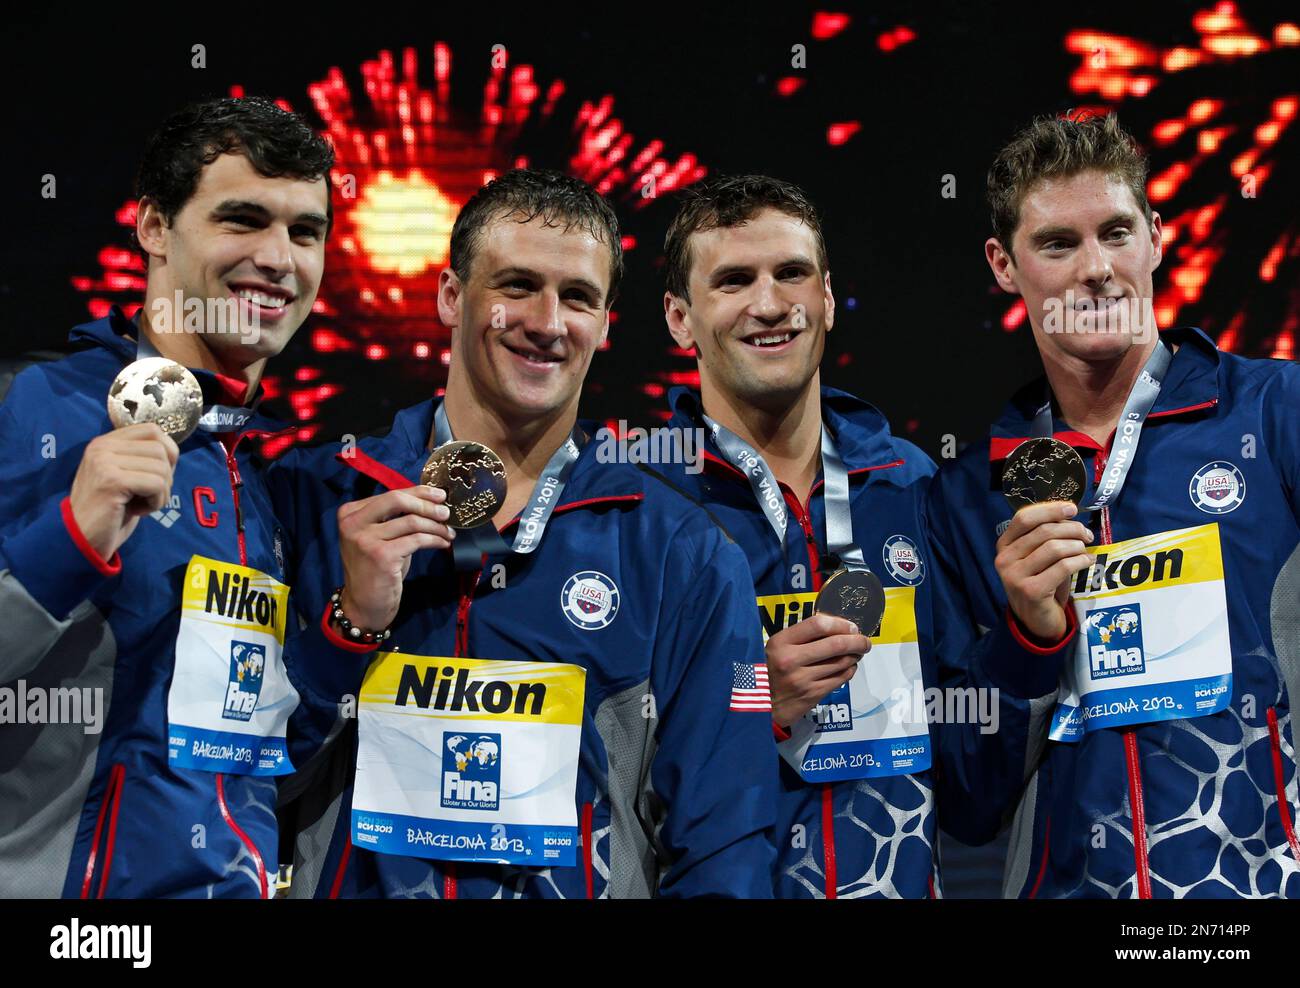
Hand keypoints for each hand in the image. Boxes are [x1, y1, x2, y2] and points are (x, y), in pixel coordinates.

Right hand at [67, 423, 178, 559]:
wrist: (81, 539)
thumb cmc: (109, 511)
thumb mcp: (124, 476)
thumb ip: (141, 458)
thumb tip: (172, 450)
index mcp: (105, 442)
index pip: (152, 429)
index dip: (167, 452)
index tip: (158, 476)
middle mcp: (102, 447)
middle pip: (161, 449)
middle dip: (166, 477)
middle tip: (149, 495)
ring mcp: (105, 462)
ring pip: (161, 468)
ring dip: (161, 493)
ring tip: (141, 504)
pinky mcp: (112, 481)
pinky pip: (157, 484)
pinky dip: (157, 502)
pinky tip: (138, 511)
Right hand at [336, 485, 454, 629]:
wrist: (364, 605)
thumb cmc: (375, 569)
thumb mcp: (380, 538)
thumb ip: (394, 518)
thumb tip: (430, 501)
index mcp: (350, 513)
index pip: (389, 494)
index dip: (418, 492)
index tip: (439, 495)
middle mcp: (353, 523)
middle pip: (397, 500)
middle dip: (427, 504)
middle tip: (446, 512)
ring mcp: (365, 540)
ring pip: (411, 521)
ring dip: (436, 526)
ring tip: (448, 532)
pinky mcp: (381, 556)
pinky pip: (417, 540)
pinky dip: (435, 540)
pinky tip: (443, 543)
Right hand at [765, 614, 872, 727]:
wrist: (757, 705)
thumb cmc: (768, 672)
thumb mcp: (774, 648)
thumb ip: (800, 638)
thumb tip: (835, 628)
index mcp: (781, 643)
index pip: (818, 625)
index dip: (840, 623)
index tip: (851, 626)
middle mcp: (791, 660)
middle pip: (835, 644)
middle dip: (857, 641)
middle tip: (864, 640)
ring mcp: (803, 679)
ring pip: (841, 662)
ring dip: (854, 656)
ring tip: (856, 653)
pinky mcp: (812, 695)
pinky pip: (840, 679)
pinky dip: (849, 670)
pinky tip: (848, 667)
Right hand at [995, 501, 1093, 641]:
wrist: (1036, 620)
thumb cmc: (1041, 582)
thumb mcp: (1037, 556)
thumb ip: (1045, 536)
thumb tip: (1069, 514)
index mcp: (1004, 545)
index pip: (1024, 517)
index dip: (1050, 509)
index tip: (1072, 509)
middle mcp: (1004, 559)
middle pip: (1044, 531)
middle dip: (1072, 529)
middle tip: (1087, 535)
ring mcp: (1015, 576)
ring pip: (1054, 547)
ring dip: (1077, 546)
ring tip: (1085, 551)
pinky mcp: (1031, 591)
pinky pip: (1063, 567)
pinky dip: (1080, 561)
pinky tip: (1088, 562)